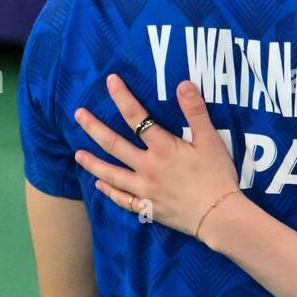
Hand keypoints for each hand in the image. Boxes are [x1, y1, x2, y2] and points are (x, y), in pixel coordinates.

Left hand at [72, 75, 239, 238]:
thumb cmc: (217, 175)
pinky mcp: (147, 207)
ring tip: (78, 154)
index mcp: (163, 148)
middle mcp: (147, 167)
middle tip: (78, 115)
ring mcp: (144, 189)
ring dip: (93, 163)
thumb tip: (182, 84)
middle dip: (94, 128)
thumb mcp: (211, 140)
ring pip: (112, 174)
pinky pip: (122, 199)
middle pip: (115, 144)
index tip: (110, 81)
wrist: (218, 215)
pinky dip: (109, 191)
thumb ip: (195, 111)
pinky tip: (99, 185)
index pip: (137, 117)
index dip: (123, 97)